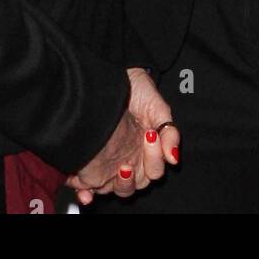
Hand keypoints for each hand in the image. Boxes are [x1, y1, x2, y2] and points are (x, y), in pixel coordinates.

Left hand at [65, 69, 179, 205]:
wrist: (112, 68)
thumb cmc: (137, 87)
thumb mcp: (157, 106)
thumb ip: (169, 132)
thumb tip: (173, 158)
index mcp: (148, 150)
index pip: (154, 172)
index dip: (154, 160)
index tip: (150, 136)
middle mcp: (131, 158)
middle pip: (133, 186)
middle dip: (129, 181)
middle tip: (125, 165)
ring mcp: (110, 159)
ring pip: (113, 188)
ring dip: (113, 186)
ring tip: (112, 171)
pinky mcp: (90, 158)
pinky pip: (88, 183)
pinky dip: (86, 190)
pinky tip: (85, 189)